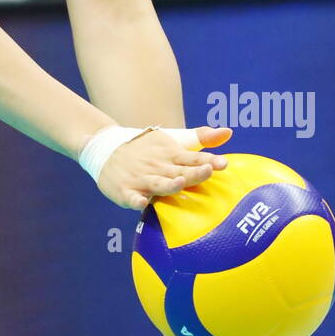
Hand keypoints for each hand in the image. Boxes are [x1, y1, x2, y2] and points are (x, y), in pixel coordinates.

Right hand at [96, 124, 233, 209]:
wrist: (106, 149)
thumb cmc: (148, 148)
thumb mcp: (173, 139)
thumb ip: (201, 138)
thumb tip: (229, 132)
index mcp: (171, 154)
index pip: (193, 158)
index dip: (208, 160)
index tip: (224, 163)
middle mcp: (158, 166)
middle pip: (179, 171)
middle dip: (194, 172)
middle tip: (210, 170)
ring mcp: (141, 178)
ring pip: (157, 183)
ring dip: (168, 184)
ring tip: (180, 183)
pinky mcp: (125, 190)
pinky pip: (130, 196)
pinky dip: (135, 200)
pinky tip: (141, 203)